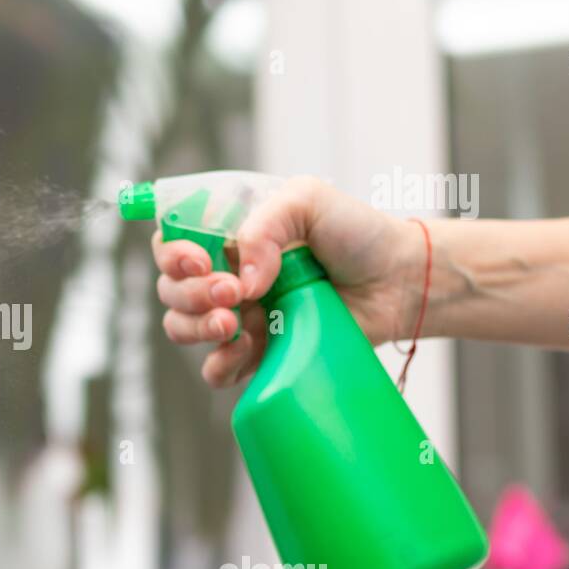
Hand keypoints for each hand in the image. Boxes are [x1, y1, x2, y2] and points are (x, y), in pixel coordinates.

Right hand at [151, 175, 426, 387]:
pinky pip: (216, 368)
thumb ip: (265, 225)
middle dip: (191, 293)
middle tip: (234, 293)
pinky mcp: (257, 352)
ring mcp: (237, 316)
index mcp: (226, 234)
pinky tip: (244, 350)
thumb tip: (243, 280)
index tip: (200, 261)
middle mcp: (224, 274)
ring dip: (197, 327)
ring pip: (182, 328)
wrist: (398, 281)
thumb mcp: (308, 200)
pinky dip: (219, 363)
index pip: (170, 242)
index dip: (173, 255)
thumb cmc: (356, 232)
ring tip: (233, 323)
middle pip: (170, 289)